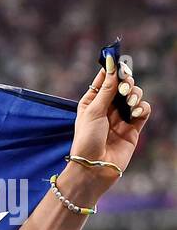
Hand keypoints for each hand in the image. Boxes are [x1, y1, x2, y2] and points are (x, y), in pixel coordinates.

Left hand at [67, 57, 152, 201]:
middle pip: (122, 86)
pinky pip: (143, 111)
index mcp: (91, 103)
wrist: (94, 167)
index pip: (104, 81)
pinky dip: (142, 108)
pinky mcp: (133, 129)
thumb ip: (106, 89)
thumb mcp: (93, 111)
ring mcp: (121, 118)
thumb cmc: (87, 140)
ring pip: (134, 96)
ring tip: (129, 102)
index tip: (117, 62)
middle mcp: (106, 109)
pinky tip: (137, 112)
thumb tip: (112, 67)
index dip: (112, 70)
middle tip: (124, 86)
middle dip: (126, 82)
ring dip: (134, 95)